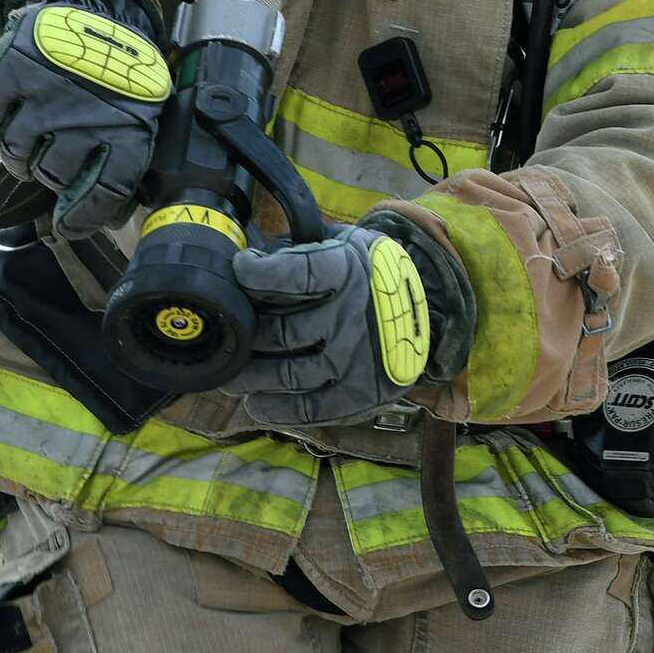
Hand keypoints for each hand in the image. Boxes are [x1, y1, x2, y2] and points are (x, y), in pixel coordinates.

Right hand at [0, 0, 170, 238]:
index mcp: (130, 129)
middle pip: (53, 174)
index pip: (105, 192)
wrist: (92, 10)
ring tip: (27, 143)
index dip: (82, 216)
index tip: (66, 225)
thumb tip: (106, 223)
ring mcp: (48, 93)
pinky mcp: (13, 70)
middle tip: (51, 158)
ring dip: (18, 158)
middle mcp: (88, 114)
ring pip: (17, 155)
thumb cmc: (114, 81)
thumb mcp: (134, 118)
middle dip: (49, 174)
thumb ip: (120, 168)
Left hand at [224, 225, 431, 426]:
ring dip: (251, 377)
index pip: (296, 274)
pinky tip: (257, 404)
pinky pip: (313, 408)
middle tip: (224, 336)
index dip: (261, 274)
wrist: (429, 311)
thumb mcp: (348, 243)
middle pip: (282, 332)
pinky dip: (280, 409)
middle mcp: (350, 316)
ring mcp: (355, 358)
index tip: (240, 270)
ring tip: (230, 376)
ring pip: (289, 374)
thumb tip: (255, 255)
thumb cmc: (374, 273)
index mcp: (347, 271)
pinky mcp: (361, 393)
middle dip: (244, 335)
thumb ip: (305, 247)